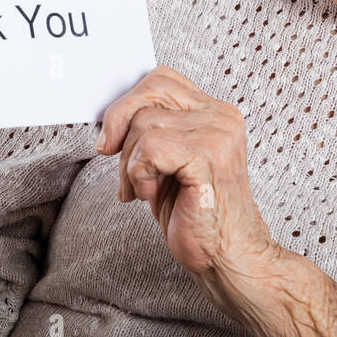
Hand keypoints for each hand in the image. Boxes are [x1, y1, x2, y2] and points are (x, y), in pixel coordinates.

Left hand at [94, 65, 276, 281]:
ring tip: (144, 189)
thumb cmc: (197, 215)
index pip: (161, 79)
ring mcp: (217, 134)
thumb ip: (150, 132)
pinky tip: (152, 194)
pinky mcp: (207, 156)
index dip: (129, 102)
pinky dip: (138, 175)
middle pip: (151, 90)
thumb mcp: (166, 163)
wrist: (227, 257)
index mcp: (215, 113)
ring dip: (129, 163)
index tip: (113, 137)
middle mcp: (221, 117)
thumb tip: (111, 119)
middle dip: (118, 122)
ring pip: (143, 123)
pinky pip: (149, 148)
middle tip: (109, 153)